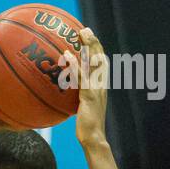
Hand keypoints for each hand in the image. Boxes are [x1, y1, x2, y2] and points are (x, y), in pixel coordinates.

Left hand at [61, 26, 108, 147]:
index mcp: (101, 86)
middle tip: (84, 29)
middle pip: (100, 57)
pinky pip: (81, 77)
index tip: (90, 37)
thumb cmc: (87, 128)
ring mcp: (96, 89)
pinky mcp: (88, 96)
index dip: (97, 49)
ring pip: (94, 62)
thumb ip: (80, 98)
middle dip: (94, 42)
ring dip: (88, 46)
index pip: (102, 63)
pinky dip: (75, 65)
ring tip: (81, 33)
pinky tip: (67, 55)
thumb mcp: (84, 109)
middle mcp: (101, 85)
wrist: (94, 139)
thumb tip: (68, 94)